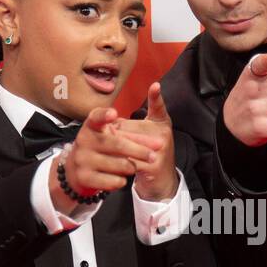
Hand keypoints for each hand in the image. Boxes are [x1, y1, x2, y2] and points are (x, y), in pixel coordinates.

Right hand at [51, 106, 157, 214]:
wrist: (74, 172)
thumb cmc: (99, 150)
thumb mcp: (107, 138)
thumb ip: (130, 137)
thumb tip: (157, 144)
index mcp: (91, 127)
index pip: (96, 117)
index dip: (104, 115)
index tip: (113, 113)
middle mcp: (84, 141)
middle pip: (118, 144)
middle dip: (139, 151)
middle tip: (153, 156)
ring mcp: (82, 160)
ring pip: (119, 165)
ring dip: (131, 167)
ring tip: (132, 167)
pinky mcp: (84, 177)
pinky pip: (113, 181)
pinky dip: (121, 181)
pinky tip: (120, 179)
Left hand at [114, 82, 176, 201]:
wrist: (162, 181)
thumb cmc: (151, 154)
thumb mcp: (147, 135)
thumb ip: (132, 125)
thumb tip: (109, 121)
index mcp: (162, 124)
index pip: (156, 108)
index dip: (156, 97)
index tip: (155, 85)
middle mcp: (163, 135)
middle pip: (131, 128)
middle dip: (115, 133)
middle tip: (103, 138)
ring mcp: (159, 150)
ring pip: (128, 145)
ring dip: (113, 148)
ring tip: (103, 151)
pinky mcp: (153, 165)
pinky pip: (128, 160)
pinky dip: (117, 161)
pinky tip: (108, 163)